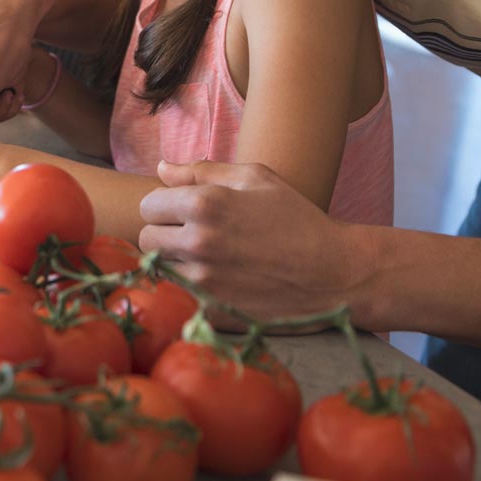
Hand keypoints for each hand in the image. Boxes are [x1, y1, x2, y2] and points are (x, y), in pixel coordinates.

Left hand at [138, 160, 361, 319]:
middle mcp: (198, 242)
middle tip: (193, 239)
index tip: (184, 215)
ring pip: (157, 272)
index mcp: (204, 204)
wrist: (335, 273)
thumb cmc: (297, 219)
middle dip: (164, 236)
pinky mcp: (212, 313)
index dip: (165, 208)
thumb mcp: (256, 179)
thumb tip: (162, 168)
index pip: (148, 206)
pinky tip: (212, 285)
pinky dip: (186, 294)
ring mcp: (204, 282)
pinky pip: (177, 300)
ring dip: (173, 266)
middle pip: (146, 239)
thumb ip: (203, 171)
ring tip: (204, 262)